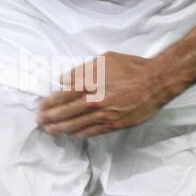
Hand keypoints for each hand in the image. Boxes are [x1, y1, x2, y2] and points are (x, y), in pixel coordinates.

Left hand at [37, 52, 172, 137]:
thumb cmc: (131, 67)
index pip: (63, 95)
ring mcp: (105, 114)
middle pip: (67, 112)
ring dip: (61, 129)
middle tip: (39, 122)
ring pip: (77, 125)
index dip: (50, 102)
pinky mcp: (114, 124)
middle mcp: (95, 101)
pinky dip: (80, 134)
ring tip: (50, 131)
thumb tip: (64, 79)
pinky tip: (72, 135)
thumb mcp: (104, 59)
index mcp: (91, 83)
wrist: (156, 81)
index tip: (40, 106)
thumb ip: (82, 70)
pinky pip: (93, 131)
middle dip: (51, 118)